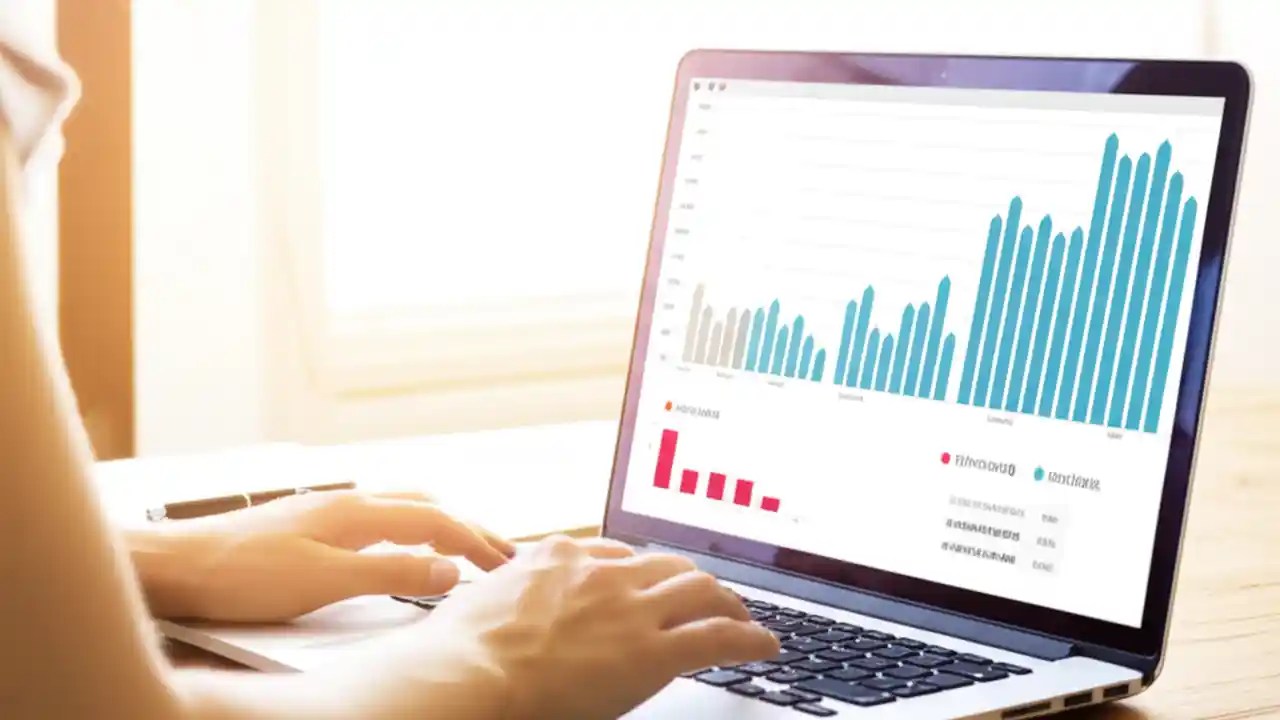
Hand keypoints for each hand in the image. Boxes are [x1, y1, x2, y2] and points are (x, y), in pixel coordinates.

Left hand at [128, 490, 514, 621]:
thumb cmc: (242, 575)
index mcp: (359, 512)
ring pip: (402, 507)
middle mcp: (348, 502)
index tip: (507, 563)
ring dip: (440, 525)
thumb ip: (391, 573)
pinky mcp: (309, 523)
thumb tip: (449, 569)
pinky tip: (399, 544)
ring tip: (461, 545)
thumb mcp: (326, 582)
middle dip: (468, 528)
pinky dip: (410, 528)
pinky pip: (379, 517)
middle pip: (426, 507)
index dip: (477, 542)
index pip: (437, 522)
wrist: (177, 565)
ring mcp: (327, 509)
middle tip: (499, 553)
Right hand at [360, 535, 778, 719]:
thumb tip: (496, 609)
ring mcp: (630, 608)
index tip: (648, 581)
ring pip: (701, 591)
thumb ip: (505, 597)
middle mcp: (602, 572)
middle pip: (666, 565)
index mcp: (559, 555)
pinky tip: (764, 646)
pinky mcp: (653, 650)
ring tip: (741, 617)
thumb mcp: (479, 604)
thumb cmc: (459, 652)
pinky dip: (749, 638)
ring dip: (728, 603)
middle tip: (705, 596)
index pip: (616, 553)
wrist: (469, 675)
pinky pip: (718, 636)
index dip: (641, 571)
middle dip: (691, 580)